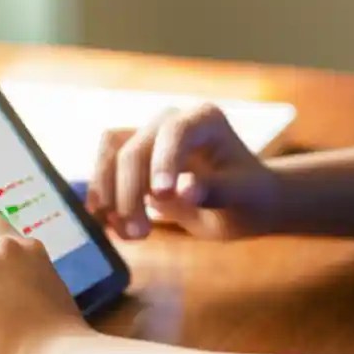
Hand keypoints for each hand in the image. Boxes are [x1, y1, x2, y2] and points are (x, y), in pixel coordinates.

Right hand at [87, 104, 278, 240]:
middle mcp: (171, 121)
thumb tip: (183, 190)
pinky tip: (112, 225)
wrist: (243, 202)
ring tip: (129, 233)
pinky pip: (106, 170)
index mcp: (204, 119)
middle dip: (130, 192)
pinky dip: (103, 197)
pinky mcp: (134, 160)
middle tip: (140, 234)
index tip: (161, 196)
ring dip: (109, 194)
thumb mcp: (242, 196)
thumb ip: (215, 190)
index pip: (175, 131)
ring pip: (110, 154)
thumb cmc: (249, 195)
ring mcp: (149, 138)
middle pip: (134, 147)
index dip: (163, 161)